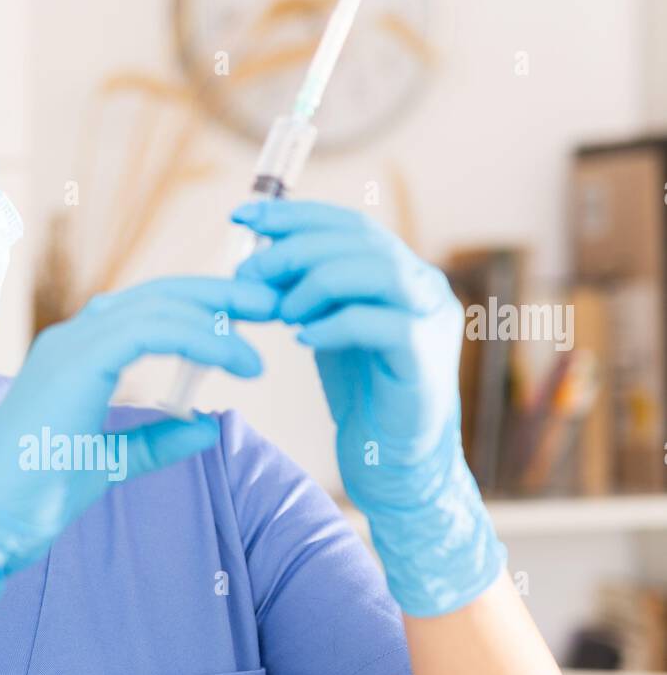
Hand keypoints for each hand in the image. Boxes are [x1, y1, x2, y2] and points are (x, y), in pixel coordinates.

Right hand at [0, 274, 277, 674]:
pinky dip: (198, 339)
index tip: (249, 324)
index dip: (202, 310)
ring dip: (217, 313)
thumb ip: (156, 442)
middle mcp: (72, 338)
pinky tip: (234, 359)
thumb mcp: (110, 462)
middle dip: (220, 297)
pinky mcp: (76, 362)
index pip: (149, 311)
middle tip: (274, 304)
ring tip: (265, 329)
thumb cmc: (32, 495)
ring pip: (158, 305)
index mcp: (76, 355)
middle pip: (159, 295)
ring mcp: (70, 345)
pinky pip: (150, 331)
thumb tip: (204, 427)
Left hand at [231, 198, 505, 616]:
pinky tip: (302, 338)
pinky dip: (335, 324)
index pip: (348, 223)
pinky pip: (381, 324)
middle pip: (359, 240)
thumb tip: (260, 256)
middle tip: (248, 275)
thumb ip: (307, 291)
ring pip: (376, 271)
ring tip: (280, 312)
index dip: (294, 215)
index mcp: (401, 271)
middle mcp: (423, 285)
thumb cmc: (363, 393)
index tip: (243, 214)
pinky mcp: (425, 356)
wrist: (396, 460)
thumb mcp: (328, 326)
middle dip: (294, 250)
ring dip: (316, 283)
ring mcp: (431, 318)